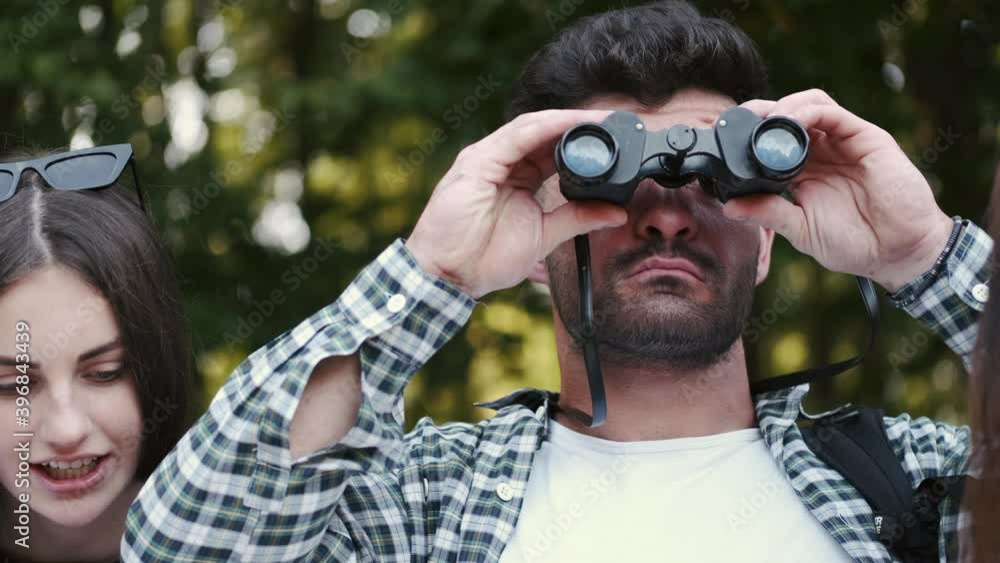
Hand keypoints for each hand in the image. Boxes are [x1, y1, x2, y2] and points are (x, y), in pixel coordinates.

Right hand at [406, 110, 627, 298]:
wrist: (449, 276)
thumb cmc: (484, 258)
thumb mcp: (544, 236)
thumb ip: (578, 219)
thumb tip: (616, 213)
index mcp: (518, 176)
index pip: (554, 148)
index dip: (585, 140)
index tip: (620, 139)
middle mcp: (503, 161)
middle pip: (546, 132)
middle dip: (582, 125)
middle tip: (619, 121)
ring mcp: (488, 158)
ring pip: (533, 127)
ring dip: (569, 120)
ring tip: (602, 119)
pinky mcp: (477, 162)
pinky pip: (517, 137)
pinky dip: (546, 128)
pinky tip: (571, 124)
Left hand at [722, 89, 953, 292]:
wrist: (900, 252)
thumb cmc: (855, 243)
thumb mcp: (801, 229)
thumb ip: (769, 213)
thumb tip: (730, 207)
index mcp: (803, 171)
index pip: (772, 140)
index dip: (749, 133)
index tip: (724, 137)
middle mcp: (822, 152)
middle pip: (788, 115)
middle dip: (760, 111)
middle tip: (736, 119)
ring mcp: (844, 142)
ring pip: (810, 104)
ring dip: (783, 107)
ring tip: (762, 120)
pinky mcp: (866, 138)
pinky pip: (834, 113)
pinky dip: (807, 112)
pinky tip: (789, 122)